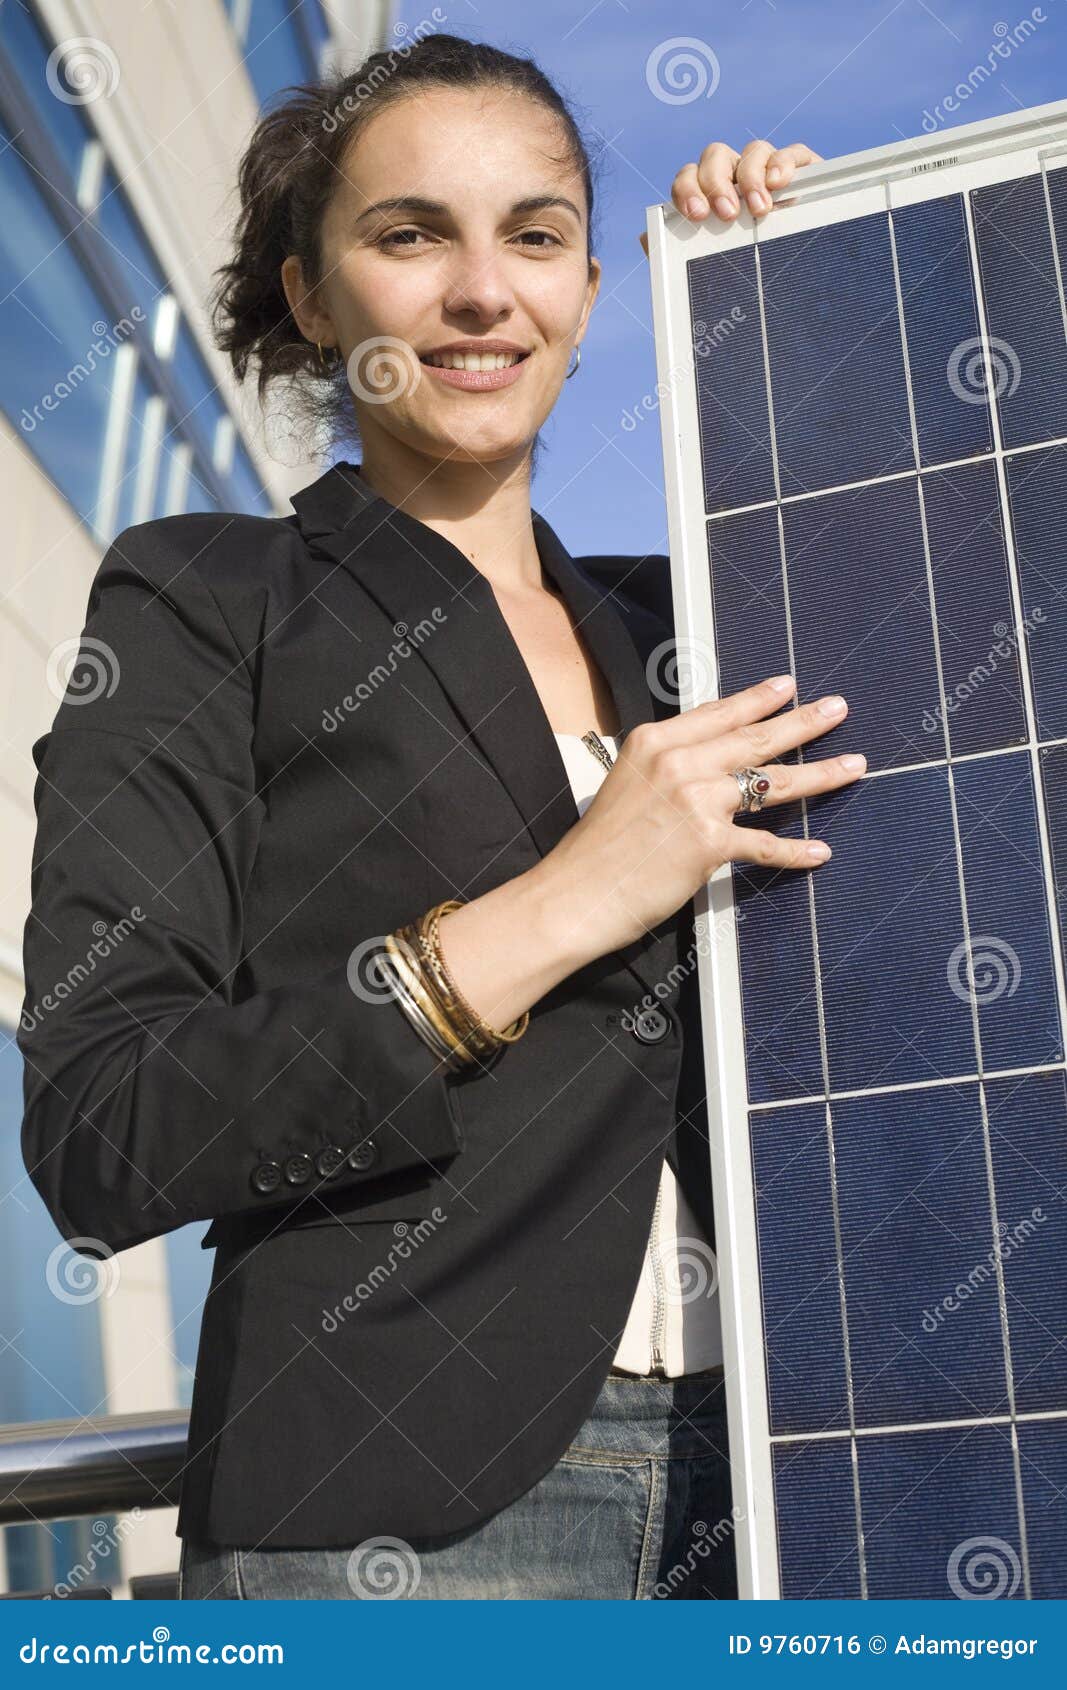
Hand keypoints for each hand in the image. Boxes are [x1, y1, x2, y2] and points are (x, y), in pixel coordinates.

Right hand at [534, 675, 863, 962]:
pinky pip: (765, 843)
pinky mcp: (709, 842)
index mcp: (654, 741)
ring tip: (854, 765)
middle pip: (755, 738)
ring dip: (820, 775)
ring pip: (772, 783)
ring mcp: (696, 800)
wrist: (576, 892)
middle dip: (804, 722)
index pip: (719, 713)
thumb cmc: (597, 849)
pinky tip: (820, 851)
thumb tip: (705, 764)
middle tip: (838, 709)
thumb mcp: (626, 783)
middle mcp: (679, 762)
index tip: (788, 686)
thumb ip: (666, 767)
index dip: (758, 699)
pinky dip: (796, 851)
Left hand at [640, 140, 820, 253]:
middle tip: (727, 214)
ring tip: (759, 209)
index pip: (689, 178)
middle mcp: (734, 178)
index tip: (697, 215)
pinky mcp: (799, 171)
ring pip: (752, 151)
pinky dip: (783, 163)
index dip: (688, 190)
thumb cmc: (746, 271)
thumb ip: (676, 252)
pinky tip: (779, 183)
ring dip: (751, 177)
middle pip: (716, 157)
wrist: (795, 281)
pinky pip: (789, 153)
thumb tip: (645, 238)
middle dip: (716, 182)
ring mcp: (766, 172)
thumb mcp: (709, 267)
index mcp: (709, 196)